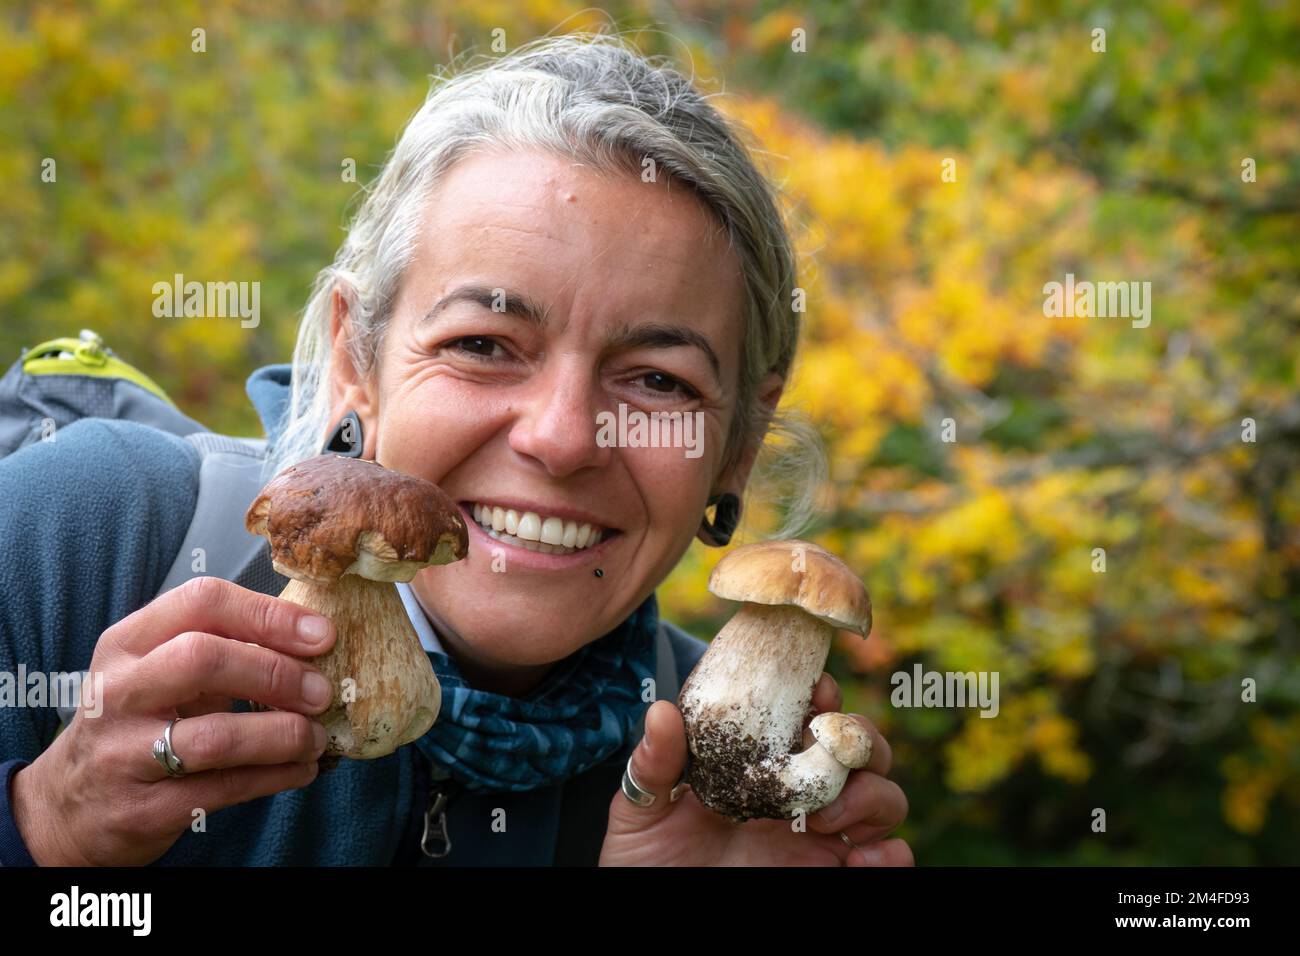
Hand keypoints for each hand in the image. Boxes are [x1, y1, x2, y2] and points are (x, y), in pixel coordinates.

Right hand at [11, 577, 336, 865]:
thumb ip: (223, 645)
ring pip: (217, 736)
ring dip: (284, 735)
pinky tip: (302, 769)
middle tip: (321, 692)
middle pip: (203, 660)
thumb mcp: (160, 670)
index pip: (201, 602)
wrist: (70, 806)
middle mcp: (118, 692)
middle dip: (276, 673)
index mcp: (128, 643)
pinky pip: (223, 789)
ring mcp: (124, 753)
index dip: (269, 615)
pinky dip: (276, 777)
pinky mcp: (142, 809)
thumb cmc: (137, 722)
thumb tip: (314, 639)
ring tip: (317, 737)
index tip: (322, 635)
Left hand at [600, 673, 911, 865]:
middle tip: (827, 755)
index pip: (807, 718)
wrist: (659, 921)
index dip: (823, 697)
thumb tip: (661, 710)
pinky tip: (859, 857)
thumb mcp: (641, 813)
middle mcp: (798, 797)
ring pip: (884, 797)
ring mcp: (820, 838)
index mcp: (758, 768)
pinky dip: (893, 853)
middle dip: (860, 740)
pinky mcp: (832, 875)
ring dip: (873, 794)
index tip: (817, 691)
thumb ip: (654, 766)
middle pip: (860, 750)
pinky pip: (891, 858)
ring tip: (826, 819)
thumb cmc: (649, 865)